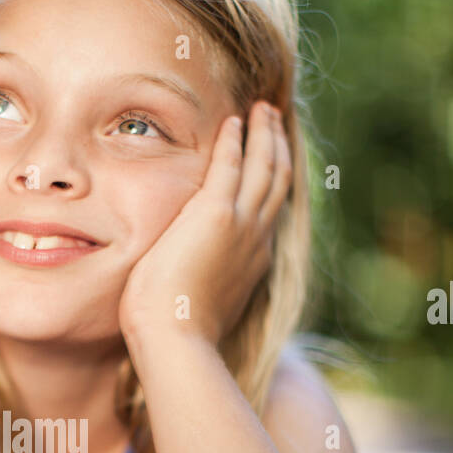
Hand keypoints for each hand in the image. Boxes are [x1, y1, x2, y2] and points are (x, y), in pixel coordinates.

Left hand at [118, 100, 291, 348]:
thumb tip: (183, 290)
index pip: (268, 211)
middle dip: (277, 148)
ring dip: (264, 135)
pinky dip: (236, 140)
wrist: (176, 341)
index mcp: (252, 261)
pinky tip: (232, 121)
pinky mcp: (216, 214)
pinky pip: (231, 164)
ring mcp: (242, 226)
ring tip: (262, 111)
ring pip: (265, 166)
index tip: (267, 163)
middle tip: (272, 120)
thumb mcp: (196, 306)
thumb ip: (199, 287)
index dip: (270, 182)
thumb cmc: (174, 334)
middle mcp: (257, 239)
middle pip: (278, 181)